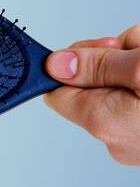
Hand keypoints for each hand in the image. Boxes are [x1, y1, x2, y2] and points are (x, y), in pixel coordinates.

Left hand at [44, 26, 139, 165]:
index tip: (105, 47)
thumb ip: (98, 65)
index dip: (78, 60)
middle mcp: (119, 138)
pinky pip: (138, 95)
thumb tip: (56, 65)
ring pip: (121, 84)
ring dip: (136, 61)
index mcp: (104, 122)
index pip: (60, 89)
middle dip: (119, 58)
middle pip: (95, 81)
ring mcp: (139, 139)